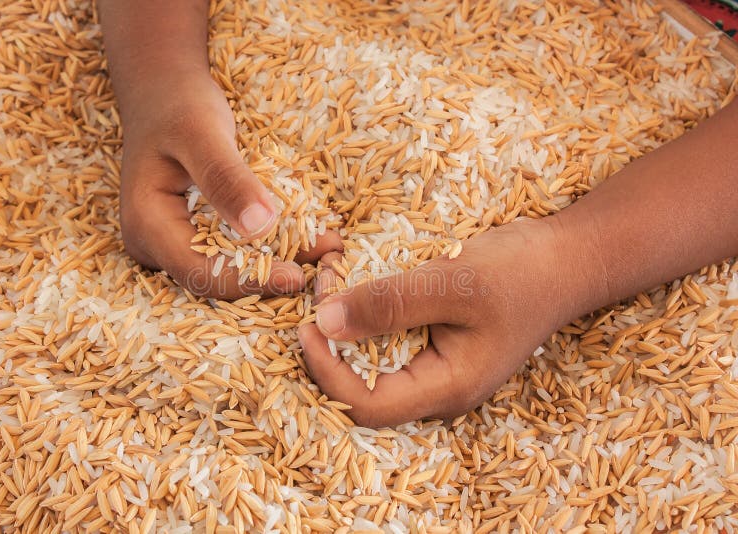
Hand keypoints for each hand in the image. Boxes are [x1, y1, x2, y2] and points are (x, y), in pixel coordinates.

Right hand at [118, 71, 339, 297]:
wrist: (165, 93)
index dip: (249, 281)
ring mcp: (173, 244)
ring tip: (328, 246)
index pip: (199, 272)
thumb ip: (227, 179)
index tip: (297, 276)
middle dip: (273, 273)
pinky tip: (311, 235)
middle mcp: (155, 245)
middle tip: (327, 260)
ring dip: (280, 259)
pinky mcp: (195, 237)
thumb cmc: (178, 104)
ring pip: (231, 267)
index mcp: (146, 225)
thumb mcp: (202, 133)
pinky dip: (273, 244)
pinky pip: (236, 250)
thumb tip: (261, 227)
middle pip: (217, 278)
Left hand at [299, 218, 571, 426]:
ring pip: (365, 345)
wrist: (565, 258)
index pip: (366, 404)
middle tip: (324, 277)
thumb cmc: (523, 274)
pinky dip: (362, 292)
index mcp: (445, 388)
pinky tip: (352, 256)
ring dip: (342, 305)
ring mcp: (431, 357)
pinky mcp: (427, 331)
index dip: (327, 371)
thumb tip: (324, 321)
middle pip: (358, 377)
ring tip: (335, 260)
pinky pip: (381, 321)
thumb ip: (391, 304)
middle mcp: (433, 382)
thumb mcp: (455, 283)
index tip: (306, 324)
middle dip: (330, 331)